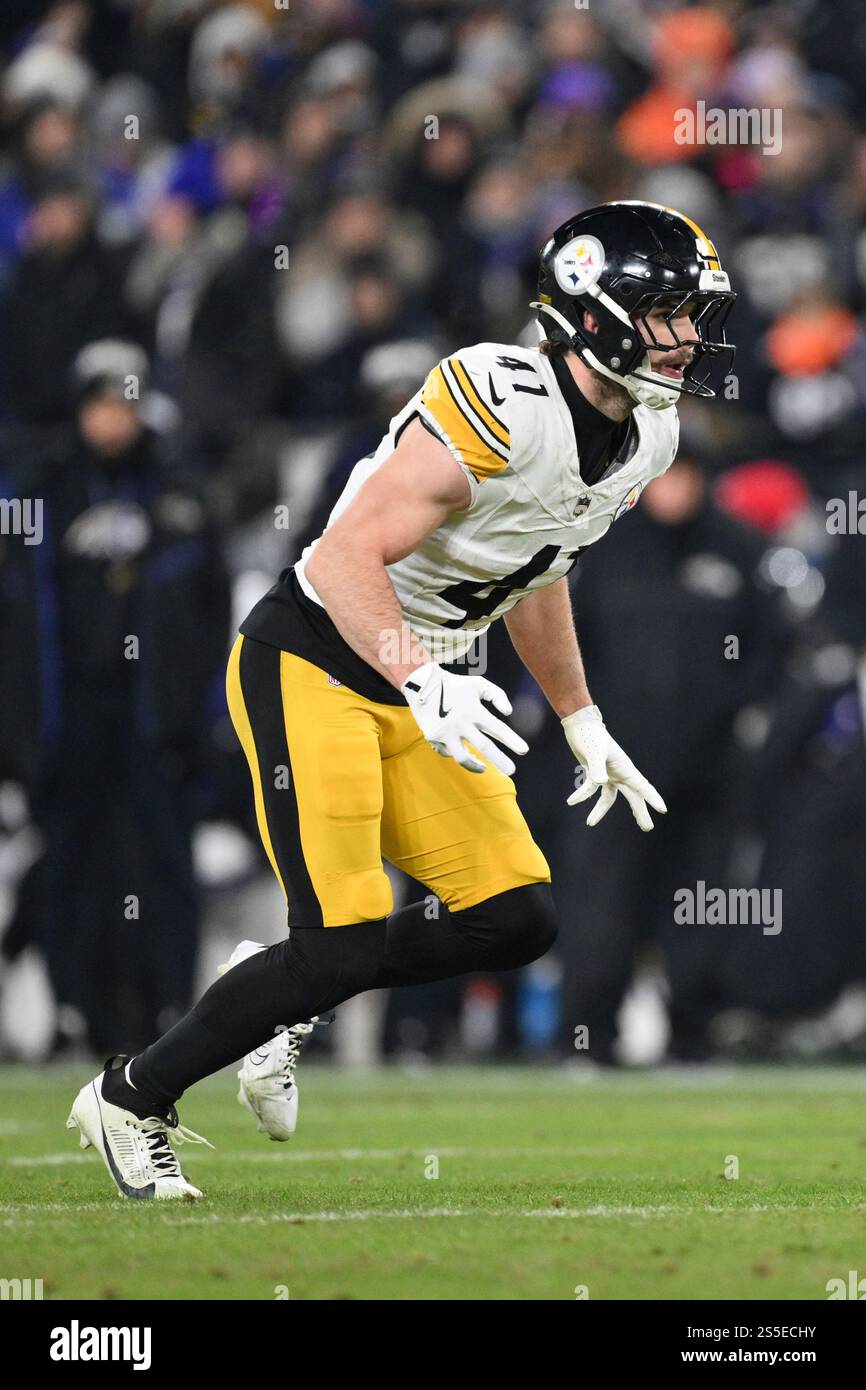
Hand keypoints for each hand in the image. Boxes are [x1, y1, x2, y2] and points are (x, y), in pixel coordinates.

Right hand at [402, 661, 528, 775]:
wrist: (422, 683)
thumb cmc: (456, 685)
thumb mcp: (479, 684)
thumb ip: (498, 695)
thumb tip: (509, 714)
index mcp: (473, 710)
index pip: (497, 728)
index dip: (512, 740)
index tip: (524, 750)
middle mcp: (460, 722)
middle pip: (484, 746)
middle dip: (500, 760)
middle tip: (512, 771)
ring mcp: (445, 732)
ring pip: (463, 758)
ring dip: (475, 766)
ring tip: (484, 768)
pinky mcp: (433, 737)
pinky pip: (448, 752)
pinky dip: (456, 753)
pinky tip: (463, 751)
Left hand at [562, 704, 666, 831]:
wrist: (579, 726)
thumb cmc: (591, 736)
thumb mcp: (594, 752)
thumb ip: (597, 768)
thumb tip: (601, 782)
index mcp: (625, 768)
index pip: (642, 786)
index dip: (652, 798)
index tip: (662, 809)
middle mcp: (619, 773)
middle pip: (632, 796)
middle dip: (640, 812)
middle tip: (647, 828)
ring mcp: (607, 774)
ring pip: (609, 798)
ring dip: (600, 810)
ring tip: (590, 822)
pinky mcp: (595, 773)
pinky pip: (590, 789)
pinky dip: (581, 794)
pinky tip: (570, 800)